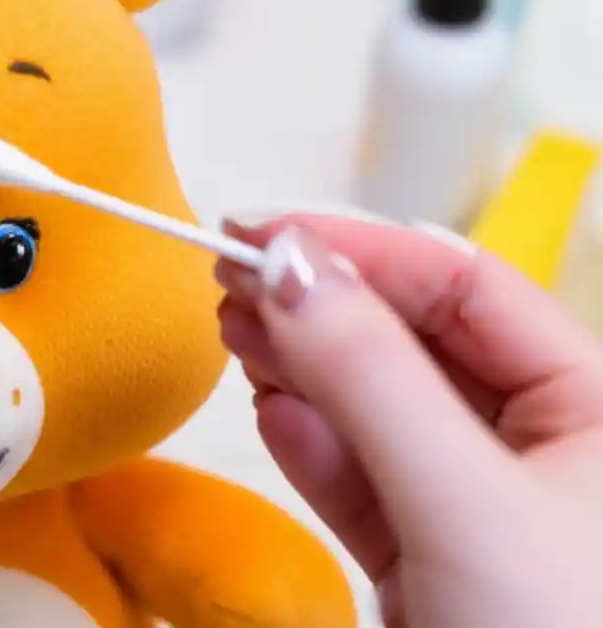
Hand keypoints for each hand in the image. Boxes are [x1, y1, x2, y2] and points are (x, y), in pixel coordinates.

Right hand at [215, 216, 602, 627]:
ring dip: (305, 365)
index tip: (259, 231)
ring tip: (234, 327)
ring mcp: (480, 505)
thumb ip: (371, 378)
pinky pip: (364, 480)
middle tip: (229, 273)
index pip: (467, 287)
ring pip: (380, 408)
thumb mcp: (465, 502)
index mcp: (598, 406)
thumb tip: (283, 264)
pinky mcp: (427, 562)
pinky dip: (313, 443)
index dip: (361, 248)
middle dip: (323, 304)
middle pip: (417, 340)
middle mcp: (546, 445)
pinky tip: (272, 408)